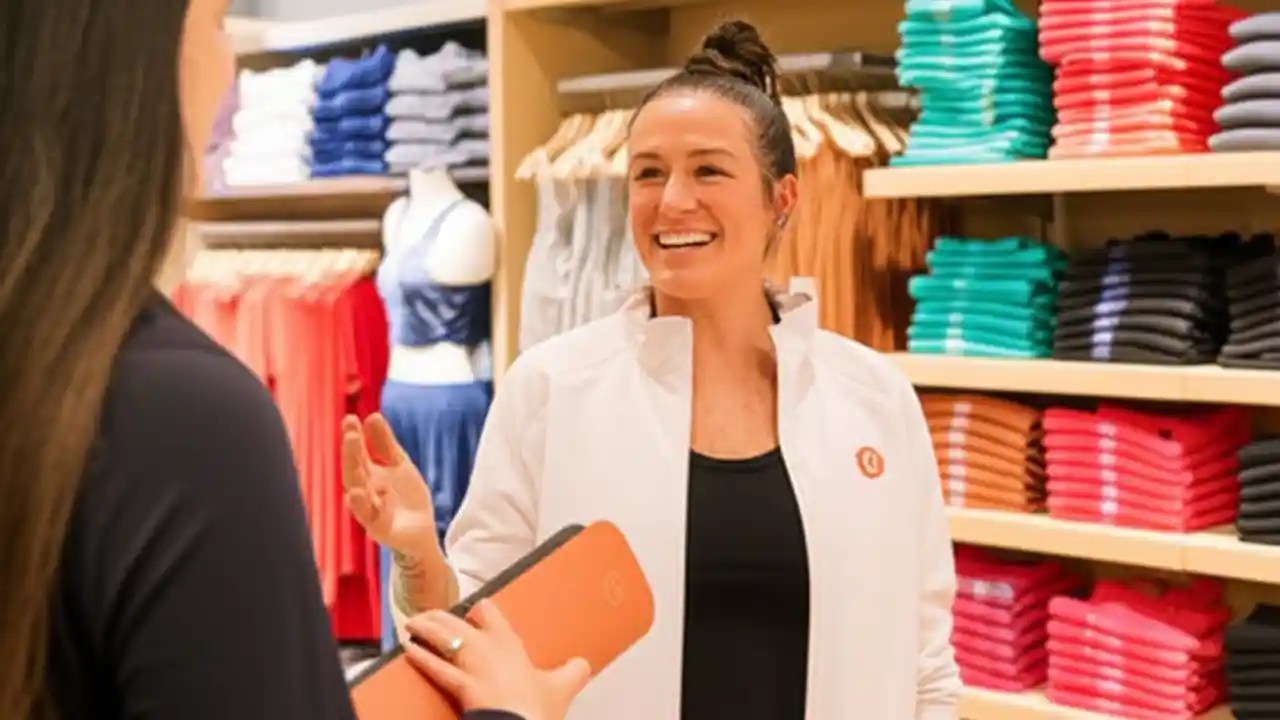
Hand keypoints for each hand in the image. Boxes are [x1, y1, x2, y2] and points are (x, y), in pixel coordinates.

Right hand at [342, 413, 438, 559]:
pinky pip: (371, 518)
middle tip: (351, 434)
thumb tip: (372, 416)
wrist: (421, 530)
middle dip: (352, 453)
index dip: (354, 437)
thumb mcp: (399, 464)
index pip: (358, 453)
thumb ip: (385, 443)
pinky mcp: (380, 529)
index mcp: (368, 474)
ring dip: (355, 479)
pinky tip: (366, 494)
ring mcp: (371, 511)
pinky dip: (367, 507)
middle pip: (354, 471)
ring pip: (358, 494)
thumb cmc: (405, 496)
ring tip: (354, 459)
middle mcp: (365, 491)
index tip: (351, 418)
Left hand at [405, 600, 590, 719]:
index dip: (480, 609)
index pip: (488, 611)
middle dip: (439, 616)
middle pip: (455, 621)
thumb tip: (582, 666)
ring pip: (440, 638)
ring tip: (413, 624)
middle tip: (430, 615)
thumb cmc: (536, 707)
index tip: (476, 610)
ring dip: (424, 629)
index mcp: (509, 641)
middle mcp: (485, 647)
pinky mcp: (459, 685)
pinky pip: (434, 666)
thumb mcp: (563, 686)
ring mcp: (469, 665)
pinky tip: (408, 649)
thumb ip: (573, 671)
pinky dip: (419, 656)